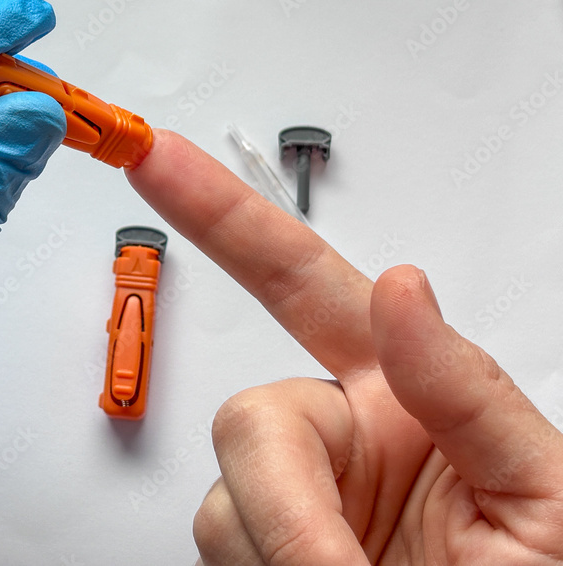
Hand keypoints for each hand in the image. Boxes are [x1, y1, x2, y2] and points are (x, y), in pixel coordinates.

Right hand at [126, 130, 562, 564]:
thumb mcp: (542, 491)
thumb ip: (470, 392)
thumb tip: (401, 291)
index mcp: (401, 394)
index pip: (300, 281)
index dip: (226, 217)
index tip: (161, 159)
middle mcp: (338, 438)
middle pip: (250, 418)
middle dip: (283, 496)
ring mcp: (295, 503)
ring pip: (225, 498)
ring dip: (284, 550)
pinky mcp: (261, 556)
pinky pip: (220, 547)